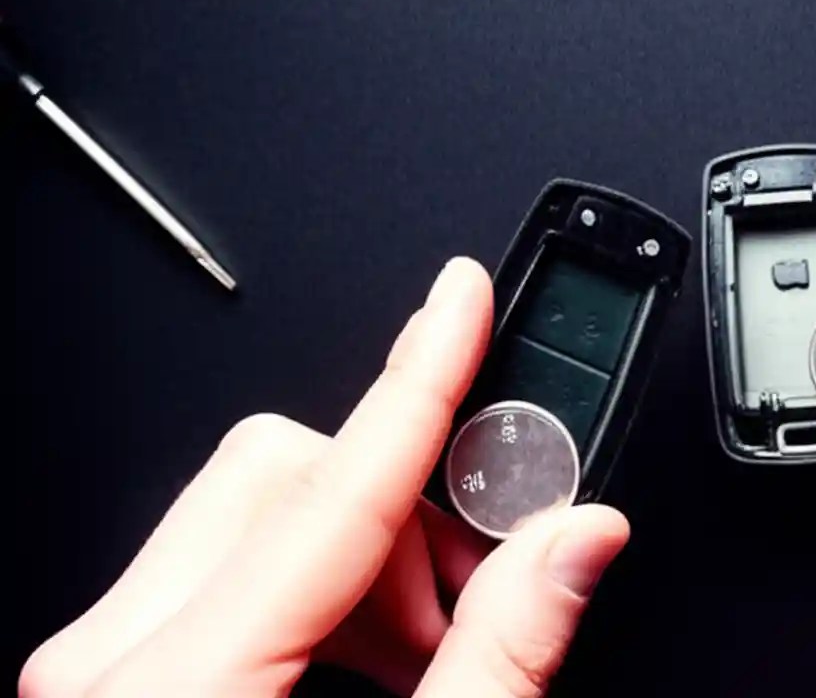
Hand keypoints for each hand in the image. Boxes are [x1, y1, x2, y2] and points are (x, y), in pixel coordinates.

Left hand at [19, 258, 629, 697]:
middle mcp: (107, 662)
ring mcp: (98, 664)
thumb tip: (577, 541)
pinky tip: (362, 665)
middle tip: (480, 597)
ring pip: (258, 507)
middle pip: (288, 476)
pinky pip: (228, 558)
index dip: (416, 377)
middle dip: (409, 519)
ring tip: (420, 657)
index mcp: (171, 693)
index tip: (458, 297)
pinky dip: (320, 587)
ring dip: (368, 559)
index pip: (331, 486)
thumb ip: (503, 657)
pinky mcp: (112, 670)